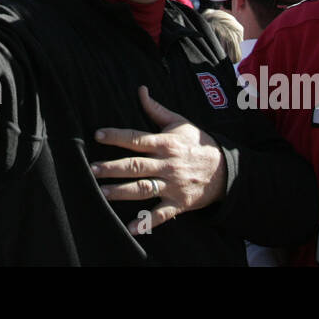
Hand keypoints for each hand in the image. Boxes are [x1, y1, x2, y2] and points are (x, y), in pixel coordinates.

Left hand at [91, 86, 227, 235]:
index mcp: (165, 143)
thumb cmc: (198, 143)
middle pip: (136, 166)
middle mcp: (167, 164)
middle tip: (92, 169)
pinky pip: (161, 215)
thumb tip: (140, 90)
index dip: (117, 136)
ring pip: (143, 189)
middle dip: (112, 168)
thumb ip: (156, 109)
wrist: (226, 169)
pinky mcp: (179, 203)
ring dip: (122, 192)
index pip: (137, 138)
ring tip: (102, 193)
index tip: (98, 135)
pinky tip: (131, 228)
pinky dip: (146, 222)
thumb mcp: (180, 122)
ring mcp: (173, 185)